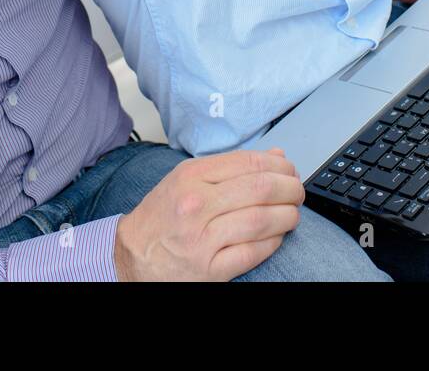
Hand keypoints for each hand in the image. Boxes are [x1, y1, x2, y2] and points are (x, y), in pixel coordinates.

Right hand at [113, 147, 303, 280]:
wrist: (131, 256)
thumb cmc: (161, 217)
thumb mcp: (187, 180)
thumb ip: (231, 168)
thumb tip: (276, 158)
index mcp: (191, 177)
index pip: (249, 163)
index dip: (279, 167)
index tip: (291, 172)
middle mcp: (195, 205)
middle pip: (261, 189)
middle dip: (290, 189)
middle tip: (298, 193)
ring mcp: (202, 239)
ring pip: (261, 221)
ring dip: (287, 216)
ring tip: (292, 215)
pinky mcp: (209, 270)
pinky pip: (253, 252)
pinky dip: (272, 243)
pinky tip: (276, 237)